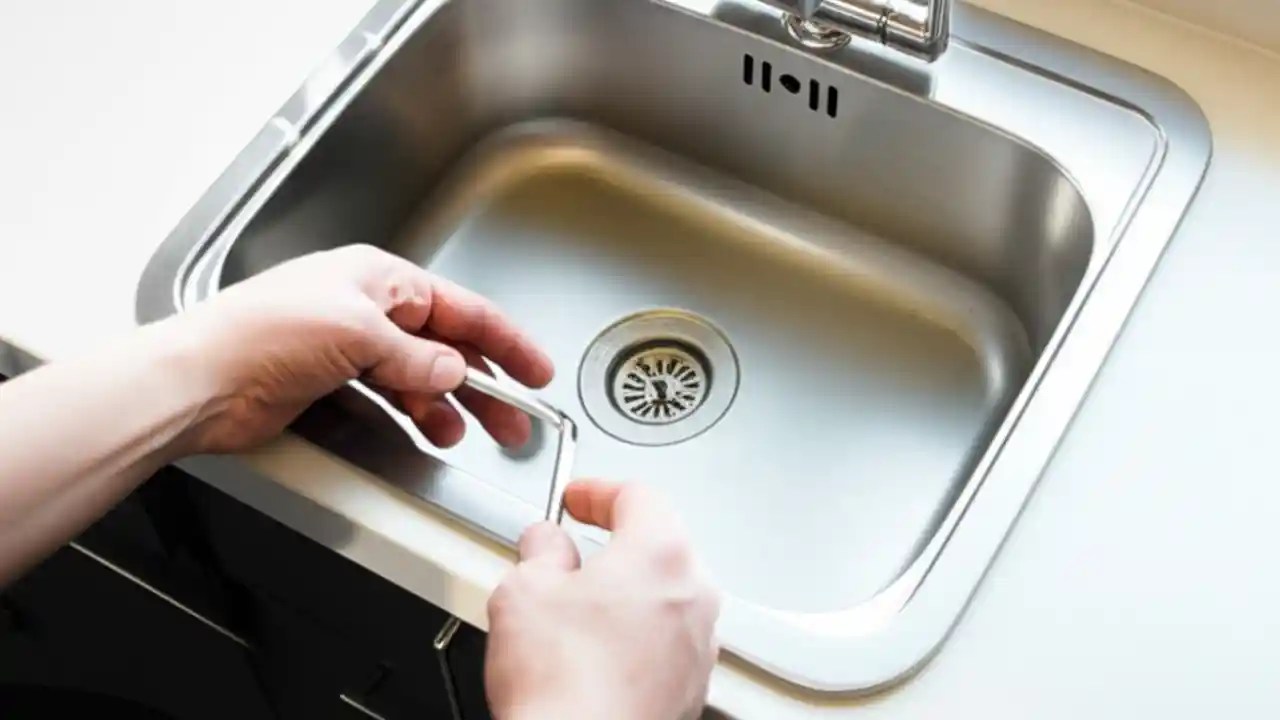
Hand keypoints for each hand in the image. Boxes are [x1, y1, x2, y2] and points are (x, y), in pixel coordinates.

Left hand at [172, 244, 553, 453]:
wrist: (200, 381)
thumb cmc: (264, 334)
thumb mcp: (356, 334)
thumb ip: (416, 358)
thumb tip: (455, 370)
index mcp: (379, 279)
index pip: (460, 308)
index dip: (504, 340)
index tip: (536, 371)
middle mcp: (369, 309)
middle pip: (445, 346)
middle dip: (484, 383)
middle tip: (514, 421)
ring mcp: (350, 348)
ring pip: (420, 378)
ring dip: (448, 406)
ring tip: (468, 435)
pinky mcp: (331, 384)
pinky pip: (389, 399)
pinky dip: (413, 416)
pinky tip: (428, 432)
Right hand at [485, 481, 719, 719]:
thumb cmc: (564, 685)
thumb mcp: (524, 591)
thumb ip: (540, 551)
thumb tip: (545, 543)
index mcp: (660, 553)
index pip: (638, 495)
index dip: (597, 491)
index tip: (576, 499)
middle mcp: (694, 594)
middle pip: (660, 543)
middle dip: (615, 542)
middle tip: (570, 551)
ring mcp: (699, 644)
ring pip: (666, 595)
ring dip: (627, 592)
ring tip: (576, 610)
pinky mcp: (691, 685)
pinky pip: (667, 641)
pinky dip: (637, 635)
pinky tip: (595, 653)